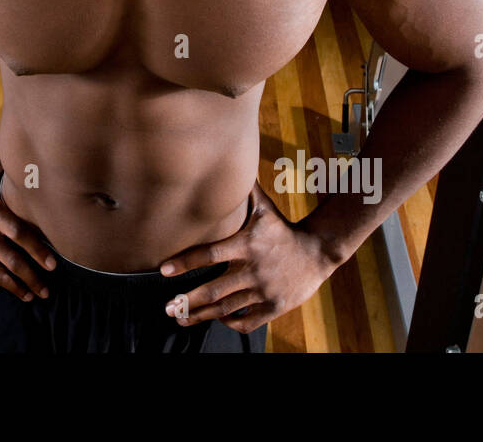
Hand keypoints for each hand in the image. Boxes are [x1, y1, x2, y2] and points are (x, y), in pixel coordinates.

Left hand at [158, 182, 341, 333]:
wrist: (319, 252)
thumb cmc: (284, 229)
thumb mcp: (265, 209)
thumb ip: (244, 191)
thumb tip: (230, 159)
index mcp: (247, 245)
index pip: (210, 255)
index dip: (186, 263)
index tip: (164, 270)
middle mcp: (254, 270)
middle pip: (215, 290)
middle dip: (188, 301)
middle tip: (167, 307)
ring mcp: (264, 291)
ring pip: (227, 309)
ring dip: (202, 316)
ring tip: (181, 318)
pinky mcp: (274, 307)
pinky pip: (248, 322)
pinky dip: (230, 323)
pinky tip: (217, 319)